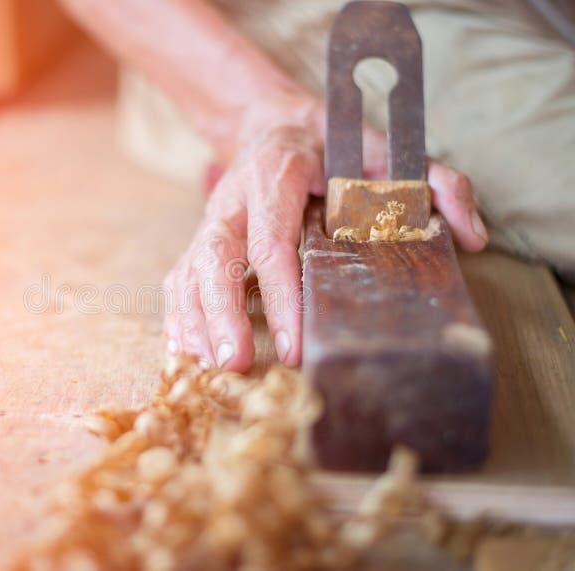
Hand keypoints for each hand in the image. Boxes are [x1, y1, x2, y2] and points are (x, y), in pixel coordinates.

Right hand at [164, 97, 488, 371]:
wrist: (273, 124)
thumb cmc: (330, 143)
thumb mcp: (385, 149)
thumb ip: (433, 181)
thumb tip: (474, 237)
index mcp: (275, 174)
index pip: (270, 238)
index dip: (279, 292)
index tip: (293, 344)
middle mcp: (234, 198)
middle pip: (213, 257)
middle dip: (222, 314)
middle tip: (237, 366)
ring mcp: (212, 220)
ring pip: (189, 271)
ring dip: (195, 322)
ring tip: (212, 370)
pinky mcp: (201, 240)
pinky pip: (179, 280)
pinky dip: (180, 318)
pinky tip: (190, 354)